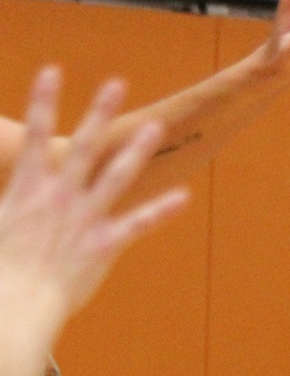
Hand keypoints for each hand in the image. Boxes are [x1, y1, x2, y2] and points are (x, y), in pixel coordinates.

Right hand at [0, 68, 185, 318]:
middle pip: (83, 145)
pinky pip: (138, 223)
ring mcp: (84, 218)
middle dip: (99, 111)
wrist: (15, 305)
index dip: (41, 100)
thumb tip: (11, 200)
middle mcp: (59, 196)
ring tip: (157, 126)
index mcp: (26, 189)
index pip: (33, 135)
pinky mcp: (104, 244)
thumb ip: (5, 204)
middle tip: (117, 82)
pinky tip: (184, 196)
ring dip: (137, 148)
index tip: (51, 70)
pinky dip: (161, 210)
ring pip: (116, 175)